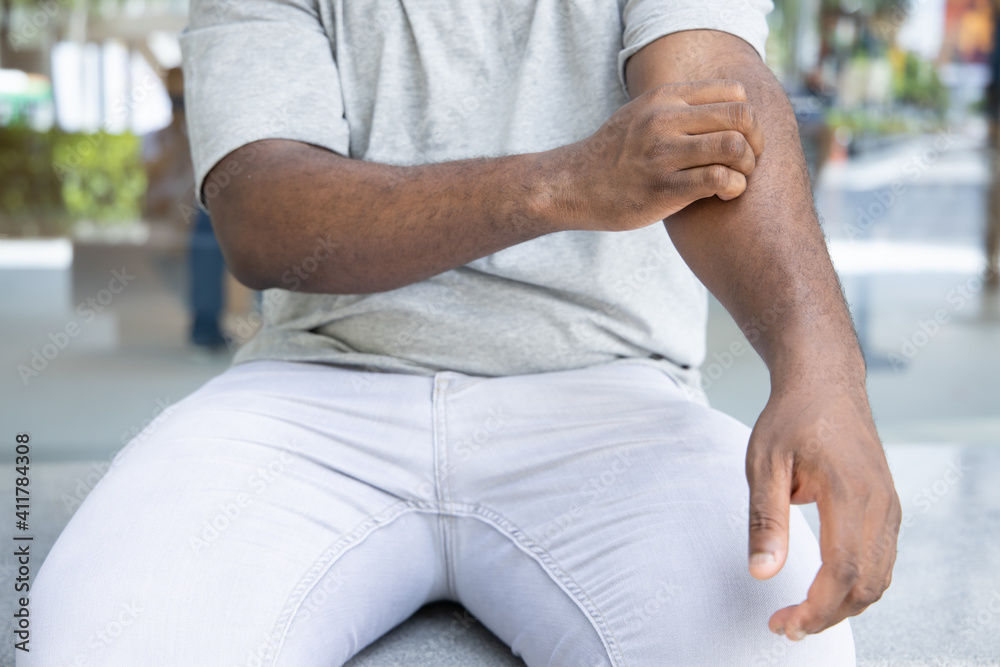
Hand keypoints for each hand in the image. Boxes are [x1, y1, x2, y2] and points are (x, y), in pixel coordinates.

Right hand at [548, 79, 764, 232]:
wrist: (573, 185)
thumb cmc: (614, 155)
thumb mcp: (641, 114)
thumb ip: (678, 106)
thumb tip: (726, 107)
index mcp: (664, 98)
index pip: (733, 93)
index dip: (749, 118)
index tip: (743, 139)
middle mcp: (664, 120)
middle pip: (740, 118)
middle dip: (755, 142)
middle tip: (747, 161)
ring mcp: (663, 154)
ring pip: (734, 147)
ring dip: (746, 167)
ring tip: (736, 179)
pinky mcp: (663, 188)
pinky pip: (718, 180)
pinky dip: (733, 188)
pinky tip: (723, 195)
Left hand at [745, 377, 900, 639]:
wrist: (825, 382)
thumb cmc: (791, 418)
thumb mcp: (764, 464)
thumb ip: (765, 520)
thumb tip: (762, 574)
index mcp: (851, 494)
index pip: (844, 572)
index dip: (816, 608)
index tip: (782, 623)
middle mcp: (881, 504)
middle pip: (867, 585)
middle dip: (827, 615)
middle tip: (784, 625)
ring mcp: (890, 506)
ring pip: (879, 578)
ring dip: (843, 604)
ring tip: (799, 613)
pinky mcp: (888, 507)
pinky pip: (881, 560)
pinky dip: (856, 585)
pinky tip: (823, 588)